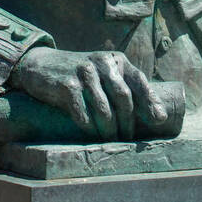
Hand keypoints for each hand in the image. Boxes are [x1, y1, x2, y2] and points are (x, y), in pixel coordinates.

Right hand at [8, 47, 167, 141]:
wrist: (41, 65)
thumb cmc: (79, 76)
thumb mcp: (102, 74)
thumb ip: (122, 87)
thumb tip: (155, 114)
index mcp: (116, 60)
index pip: (138, 80)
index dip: (150, 101)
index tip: (159, 119)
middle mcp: (102, 63)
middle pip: (123, 97)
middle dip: (128, 123)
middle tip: (127, 139)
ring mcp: (84, 73)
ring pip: (104, 108)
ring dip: (109, 130)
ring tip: (111, 141)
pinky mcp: (67, 84)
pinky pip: (83, 112)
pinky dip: (89, 127)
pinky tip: (91, 134)